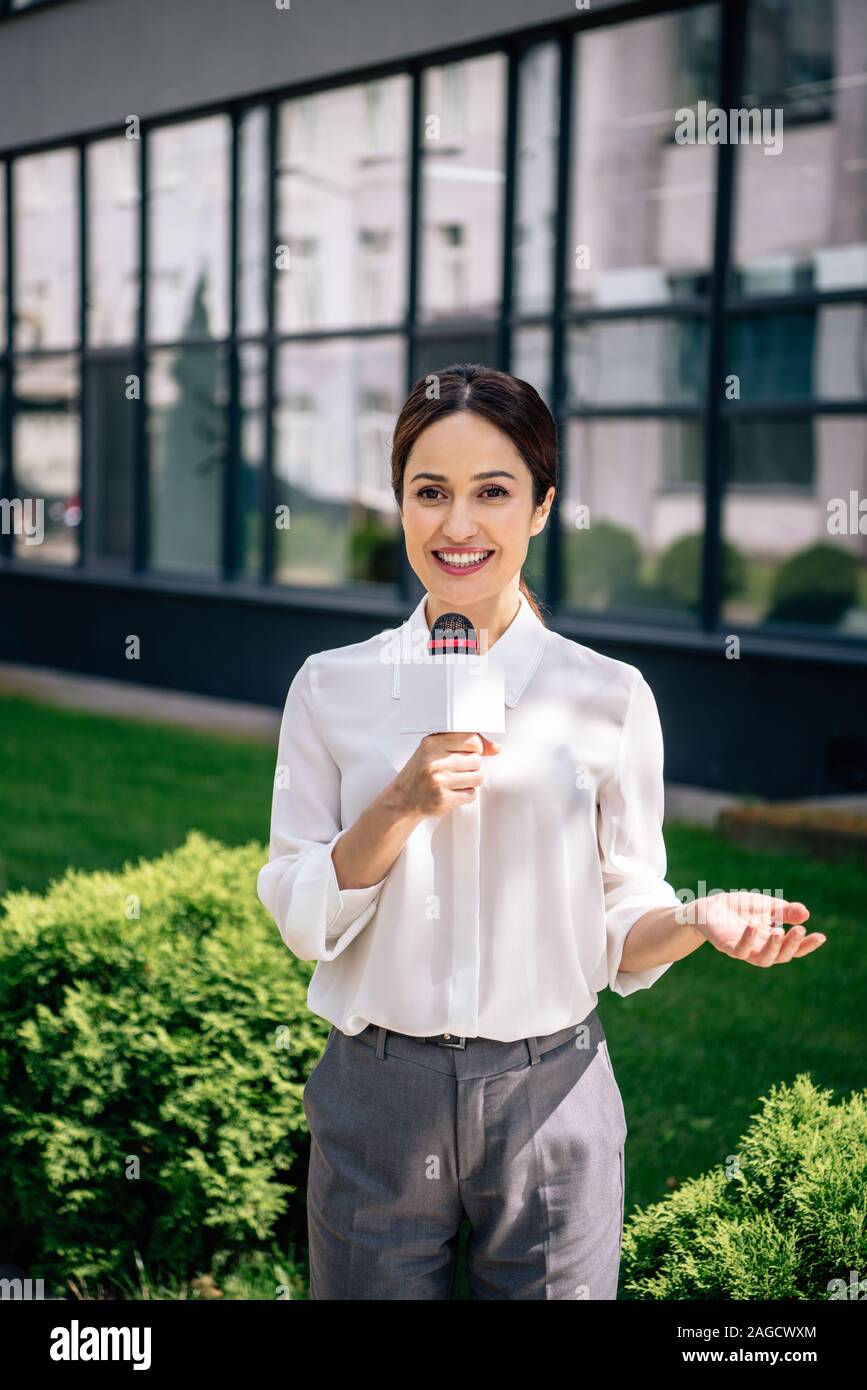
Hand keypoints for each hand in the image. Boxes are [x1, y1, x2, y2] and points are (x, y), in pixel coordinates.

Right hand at [391, 732, 501, 818]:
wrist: (403, 798)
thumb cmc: (420, 772)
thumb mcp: (435, 750)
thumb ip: (464, 744)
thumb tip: (496, 748)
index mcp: (432, 744)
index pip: (471, 739)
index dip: (476, 748)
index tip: (468, 753)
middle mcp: (434, 762)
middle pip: (477, 760)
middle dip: (471, 767)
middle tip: (457, 770)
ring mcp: (439, 781)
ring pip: (478, 778)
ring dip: (471, 781)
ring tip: (456, 781)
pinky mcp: (444, 800)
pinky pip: (472, 794)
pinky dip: (466, 794)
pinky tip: (453, 791)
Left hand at [685, 891, 824, 964]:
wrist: (708, 908)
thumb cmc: (738, 908)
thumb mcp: (766, 906)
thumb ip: (784, 911)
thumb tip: (806, 913)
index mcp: (771, 940)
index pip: (792, 948)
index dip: (807, 945)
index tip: (821, 936)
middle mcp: (759, 949)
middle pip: (780, 957)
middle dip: (792, 945)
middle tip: (801, 930)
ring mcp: (743, 950)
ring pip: (763, 960)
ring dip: (773, 948)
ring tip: (780, 931)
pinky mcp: (726, 946)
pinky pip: (739, 950)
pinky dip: (748, 940)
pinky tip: (755, 927)